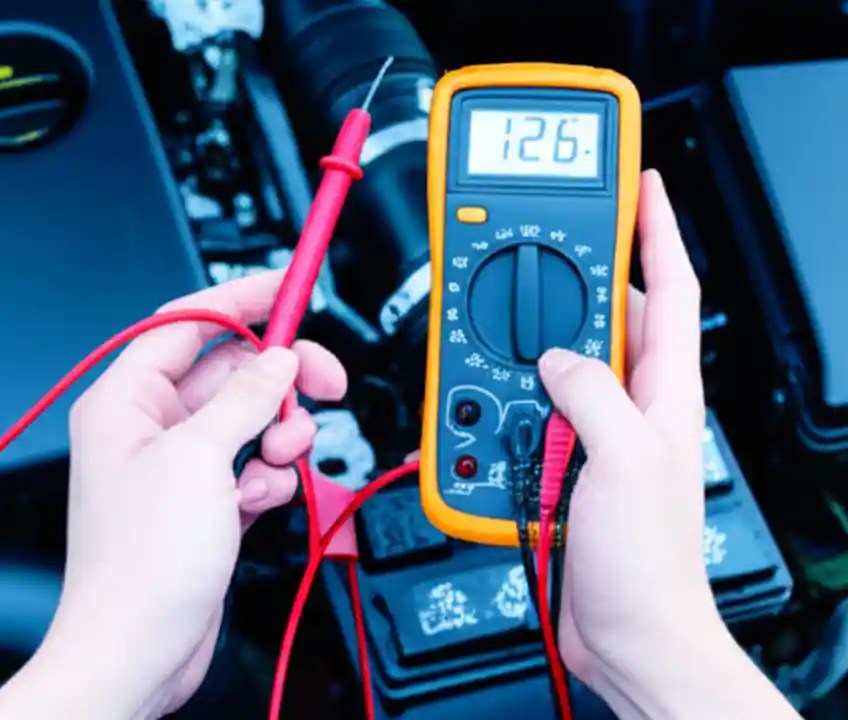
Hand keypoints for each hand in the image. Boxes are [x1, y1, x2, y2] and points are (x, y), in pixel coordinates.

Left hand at [0, 271, 345, 718]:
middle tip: (322, 382)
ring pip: (247, 419)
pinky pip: (250, 465)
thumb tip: (276, 358)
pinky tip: (256, 501)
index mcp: (125, 400)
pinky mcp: (202, 503)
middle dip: (276, 380)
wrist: (139, 650)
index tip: (291, 286)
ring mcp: (177, 467)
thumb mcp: (198, 460)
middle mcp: (147, 428)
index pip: (188, 322)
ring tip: (274, 460)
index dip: (243, 299)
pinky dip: (266, 478)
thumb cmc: (138, 566)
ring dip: (275, 435)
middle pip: (229, 371)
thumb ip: (243, 398)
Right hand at [539, 171, 796, 717]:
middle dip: (578, 276)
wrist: (628, 633)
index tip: (640, 181)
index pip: (669, 286)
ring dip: (530, 346)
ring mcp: (601, 433)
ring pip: (561, 361)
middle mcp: (636, 404)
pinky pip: (533, 410)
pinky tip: (489, 400)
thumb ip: (590, 393)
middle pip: (608, 314)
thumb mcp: (623, 460)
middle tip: (543, 244)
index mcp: (665, 390)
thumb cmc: (647, 562)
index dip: (656, 227)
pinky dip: (506, 398)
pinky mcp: (568, 462)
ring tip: (503, 330)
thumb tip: (557, 358)